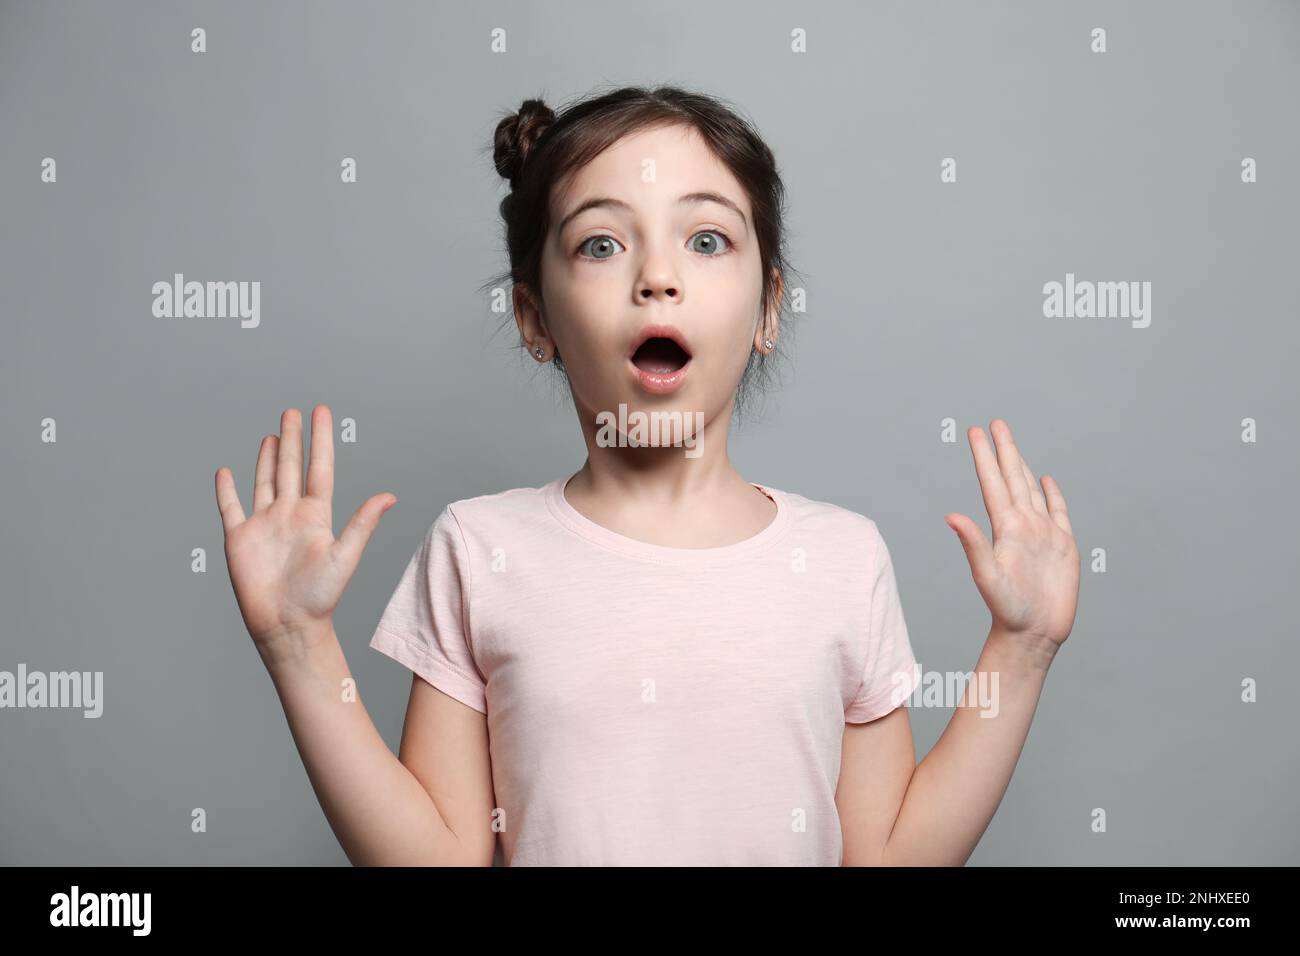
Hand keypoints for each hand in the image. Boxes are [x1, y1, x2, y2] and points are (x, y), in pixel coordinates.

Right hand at [214, 406, 395, 648]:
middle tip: (293, 412)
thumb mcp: (345, 555)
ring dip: (267, 458)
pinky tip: (226, 472)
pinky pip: (231, 508)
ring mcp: (264, 525)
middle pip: (291, 468)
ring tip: (273, 435)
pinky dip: (226, 490)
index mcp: (316, 515)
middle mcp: (290, 515)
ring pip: (265, 482)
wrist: (287, 626)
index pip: (319, 468)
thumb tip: (390, 495)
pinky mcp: (239, 539)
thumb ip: (362, 523)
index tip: (321, 412)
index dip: (320, 440)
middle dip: (293, 439)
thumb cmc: (320, 597)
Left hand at [944, 420, 1078, 650]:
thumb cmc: (1007, 610)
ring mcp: (1043, 534)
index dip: (985, 456)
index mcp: (1005, 528)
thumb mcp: (988, 575)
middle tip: (994, 422)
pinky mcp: (1063, 546)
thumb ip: (972, 544)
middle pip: (1012, 478)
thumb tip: (950, 516)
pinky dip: (1052, 493)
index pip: (992, 483)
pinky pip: (1058, 512)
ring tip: (1013, 445)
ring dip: (1022, 466)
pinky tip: (1045, 479)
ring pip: (1032, 490)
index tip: (975, 431)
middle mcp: (1022, 525)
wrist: (1033, 634)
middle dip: (1004, 450)